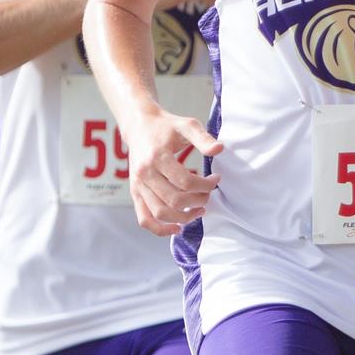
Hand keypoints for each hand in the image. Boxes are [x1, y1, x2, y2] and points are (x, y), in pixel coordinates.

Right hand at [126, 108, 222, 235]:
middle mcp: (144, 174)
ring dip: (184, 217)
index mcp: (157, 157)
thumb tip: (219, 150)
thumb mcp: (186, 125)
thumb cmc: (165, 126)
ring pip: (160, 213)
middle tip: (209, 194)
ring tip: (199, 210)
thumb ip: (203, 138)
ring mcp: (138, 185)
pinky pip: (144, 219)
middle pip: (175, 200)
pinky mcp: (135, 193)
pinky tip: (178, 228)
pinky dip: (160, 229)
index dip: (206, 185)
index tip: (216, 179)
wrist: (139, 126)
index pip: (185, 181)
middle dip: (198, 201)